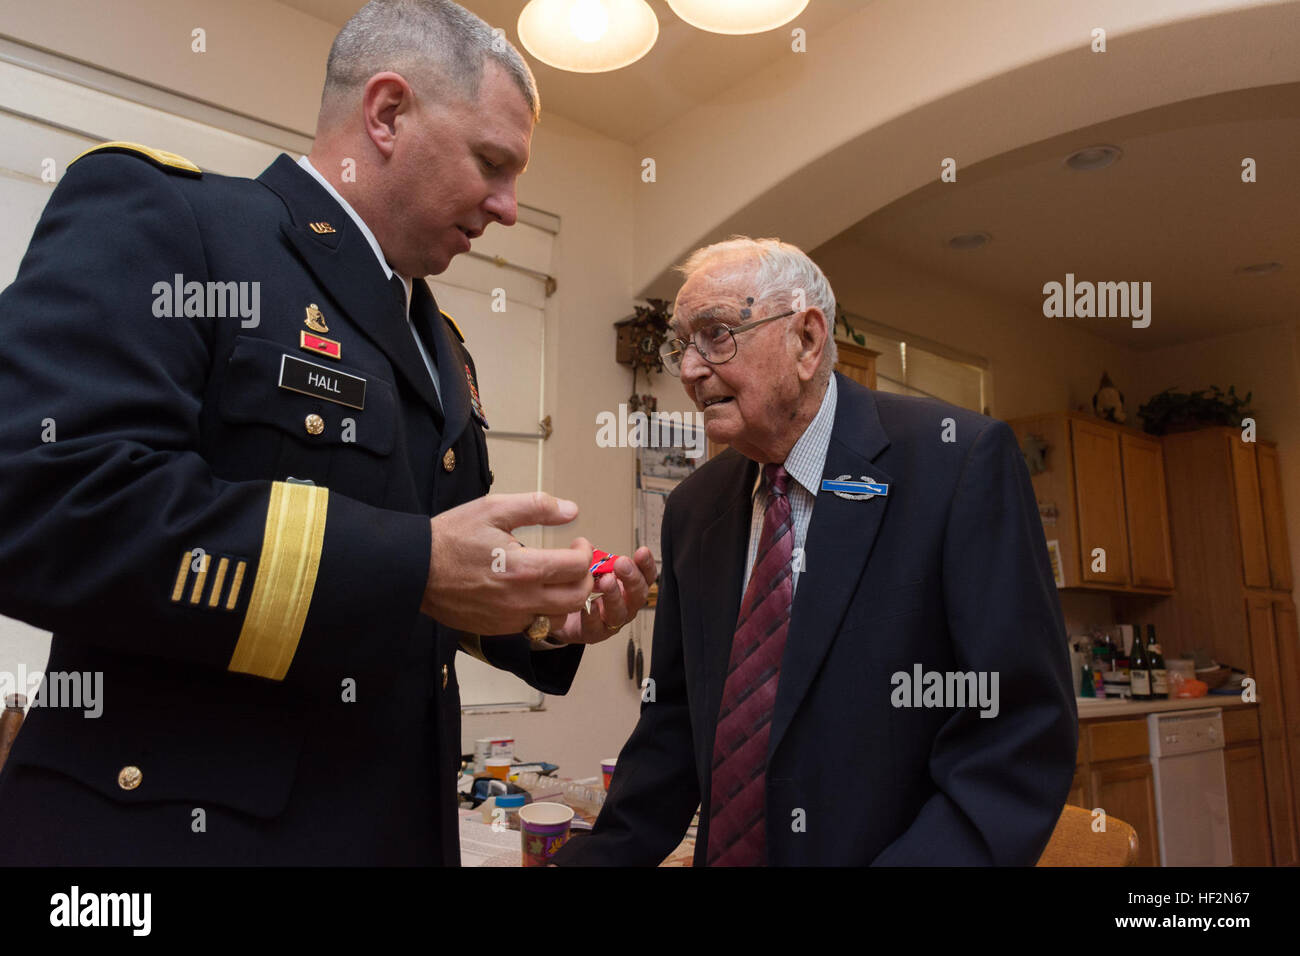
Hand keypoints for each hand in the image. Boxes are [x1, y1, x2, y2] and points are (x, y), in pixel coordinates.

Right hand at [420, 492, 592, 634]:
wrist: (415, 569)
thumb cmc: (452, 536)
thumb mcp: (493, 508)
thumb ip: (537, 507)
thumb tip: (571, 510)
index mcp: (525, 568)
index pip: (578, 567)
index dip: (586, 552)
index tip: (578, 543)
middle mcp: (522, 599)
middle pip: (577, 598)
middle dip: (585, 578)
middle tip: (575, 563)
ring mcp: (510, 619)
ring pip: (558, 617)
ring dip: (565, 598)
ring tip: (556, 579)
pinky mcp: (497, 629)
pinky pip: (533, 626)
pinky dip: (541, 611)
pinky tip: (530, 592)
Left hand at [545, 546, 656, 645]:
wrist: (565, 618)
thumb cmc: (584, 592)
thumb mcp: (590, 570)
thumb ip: (592, 557)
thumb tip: (585, 546)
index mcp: (629, 588)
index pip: (646, 577)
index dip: (646, 565)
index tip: (642, 552)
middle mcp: (626, 606)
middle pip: (638, 595)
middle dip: (632, 578)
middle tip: (621, 564)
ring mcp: (612, 622)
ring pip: (619, 612)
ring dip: (614, 595)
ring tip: (606, 581)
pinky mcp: (595, 634)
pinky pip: (596, 627)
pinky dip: (593, 616)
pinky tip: (589, 606)